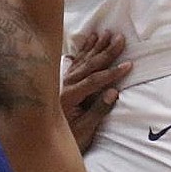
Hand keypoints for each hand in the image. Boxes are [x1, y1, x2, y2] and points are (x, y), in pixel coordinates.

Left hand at [62, 32, 131, 153]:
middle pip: (89, 64)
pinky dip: (83, 49)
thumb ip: (98, 111)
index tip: (129, 64)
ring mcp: (62, 80)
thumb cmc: (67, 137)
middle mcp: (65, 84)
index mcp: (70, 96)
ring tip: (106, 33)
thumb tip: (114, 92)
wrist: (41, 138)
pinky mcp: (62, 80)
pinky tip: (89, 40)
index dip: (112, 72)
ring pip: (82, 59)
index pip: (95, 80)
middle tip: (120, 38)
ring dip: (96, 46)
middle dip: (106, 51)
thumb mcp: (84, 130)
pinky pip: (75, 61)